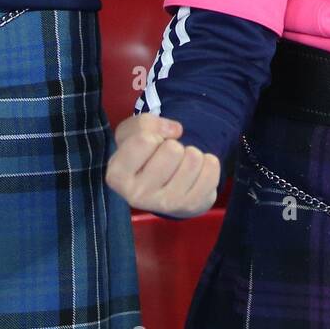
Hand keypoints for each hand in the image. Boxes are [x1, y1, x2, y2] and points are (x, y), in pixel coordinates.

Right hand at [106, 114, 221, 217]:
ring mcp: (167, 204)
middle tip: (167, 157)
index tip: (150, 145)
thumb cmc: (143, 155)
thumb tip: (176, 130)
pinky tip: (195, 172)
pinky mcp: (192, 206)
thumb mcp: (132, 132)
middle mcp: (138, 195)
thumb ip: (146, 123)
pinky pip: (212, 169)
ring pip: (194, 158)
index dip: (152, 134)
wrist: (162, 186)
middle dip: (173, 145)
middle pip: (173, 149)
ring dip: (190, 154)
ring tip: (180, 164)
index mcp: (117, 176)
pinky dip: (208, 163)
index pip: (145, 140)